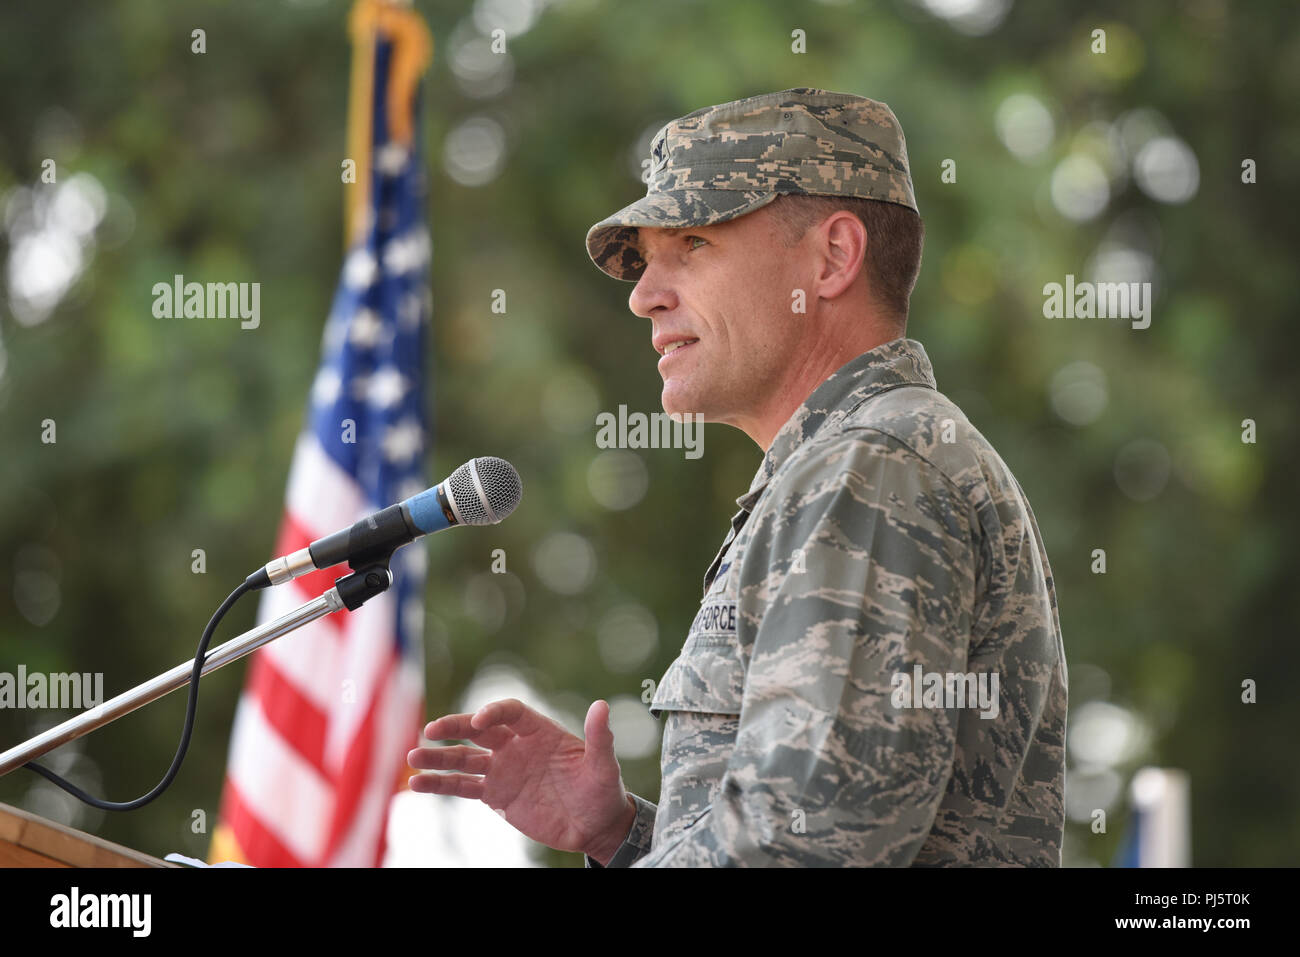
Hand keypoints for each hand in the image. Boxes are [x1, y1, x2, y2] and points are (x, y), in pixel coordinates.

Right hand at [408, 698, 636, 863]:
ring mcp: (504, 770)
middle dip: (455, 728)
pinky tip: (417, 784)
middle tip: (430, 730)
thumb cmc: (603, 791)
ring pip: (465, 759)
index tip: (478, 723)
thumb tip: (602, 706)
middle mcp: (517, 746)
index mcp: (540, 731)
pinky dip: (441, 785)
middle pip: (479, 730)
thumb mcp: (604, 765)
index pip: (510, 713)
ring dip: (439, 757)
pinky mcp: (496, 795)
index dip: (493, 713)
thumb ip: (599, 736)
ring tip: (412, 758)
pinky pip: (463, 787)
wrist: (595, 826)